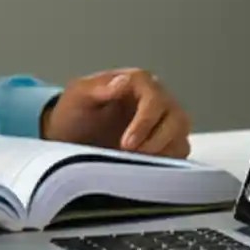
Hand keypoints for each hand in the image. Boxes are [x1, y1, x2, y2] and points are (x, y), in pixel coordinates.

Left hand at [40, 68, 191, 157]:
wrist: (68, 139)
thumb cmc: (72, 114)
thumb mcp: (76, 97)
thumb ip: (97, 88)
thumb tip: (123, 81)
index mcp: (138, 82)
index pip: (155, 99)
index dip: (144, 123)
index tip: (126, 144)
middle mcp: (157, 99)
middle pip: (177, 118)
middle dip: (156, 141)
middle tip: (130, 156)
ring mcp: (164, 122)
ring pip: (181, 136)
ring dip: (162, 152)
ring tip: (136, 164)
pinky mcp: (165, 144)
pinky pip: (179, 153)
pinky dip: (166, 162)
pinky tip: (143, 168)